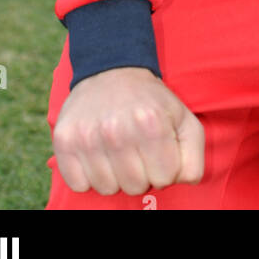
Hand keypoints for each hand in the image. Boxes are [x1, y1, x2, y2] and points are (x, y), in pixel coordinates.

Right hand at [52, 66, 205, 194]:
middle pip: (135, 187)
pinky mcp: (64, 140)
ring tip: (117, 150)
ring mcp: (88, 136)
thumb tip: (183, 181)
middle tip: (136, 149)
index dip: (163, 168)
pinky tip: (97, 153)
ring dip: (114, 175)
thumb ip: (194, 156)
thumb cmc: (151, 101)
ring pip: (107, 189)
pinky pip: (78, 185)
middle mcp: (117, 131)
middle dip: (140, 173)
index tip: (157, 150)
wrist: (111, 69)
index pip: (164, 179)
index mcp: (151, 124)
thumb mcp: (184, 118)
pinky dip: (88, 176)